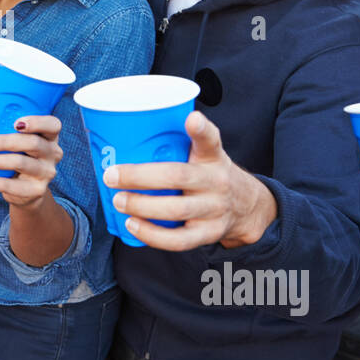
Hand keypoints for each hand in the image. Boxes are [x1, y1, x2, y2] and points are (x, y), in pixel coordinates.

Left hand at [0, 114, 62, 208]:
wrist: (29, 191)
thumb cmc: (20, 157)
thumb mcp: (22, 143)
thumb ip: (10, 131)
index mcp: (50, 136)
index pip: (53, 125)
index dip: (37, 123)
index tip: (15, 123)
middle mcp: (53, 153)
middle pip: (33, 143)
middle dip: (5, 142)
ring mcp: (46, 173)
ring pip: (19, 163)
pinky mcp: (36, 190)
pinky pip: (9, 185)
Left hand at [104, 110, 276, 249]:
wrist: (248, 206)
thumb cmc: (211, 174)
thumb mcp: (205, 153)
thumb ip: (178, 143)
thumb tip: (124, 136)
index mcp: (212, 156)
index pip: (210, 139)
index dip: (201, 128)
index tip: (192, 119)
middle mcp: (217, 181)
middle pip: (178, 176)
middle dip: (140, 177)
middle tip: (111, 176)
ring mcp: (215, 209)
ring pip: (176, 209)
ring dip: (142, 206)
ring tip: (118, 201)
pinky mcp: (210, 233)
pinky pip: (179, 239)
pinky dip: (152, 235)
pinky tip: (132, 225)